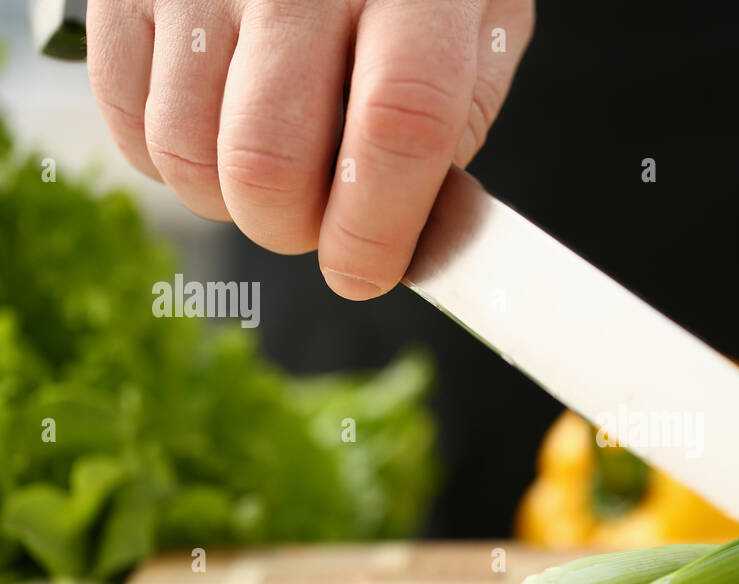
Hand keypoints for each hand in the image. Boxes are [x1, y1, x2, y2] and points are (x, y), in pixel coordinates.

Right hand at [86, 0, 533, 298]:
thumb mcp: (479, 19)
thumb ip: (458, 117)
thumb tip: (412, 223)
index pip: (399, 125)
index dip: (376, 227)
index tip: (365, 272)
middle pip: (269, 162)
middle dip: (293, 230)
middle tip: (320, 221)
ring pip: (188, 155)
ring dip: (230, 201)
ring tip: (274, 164)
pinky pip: (127, 120)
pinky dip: (170, 160)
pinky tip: (217, 129)